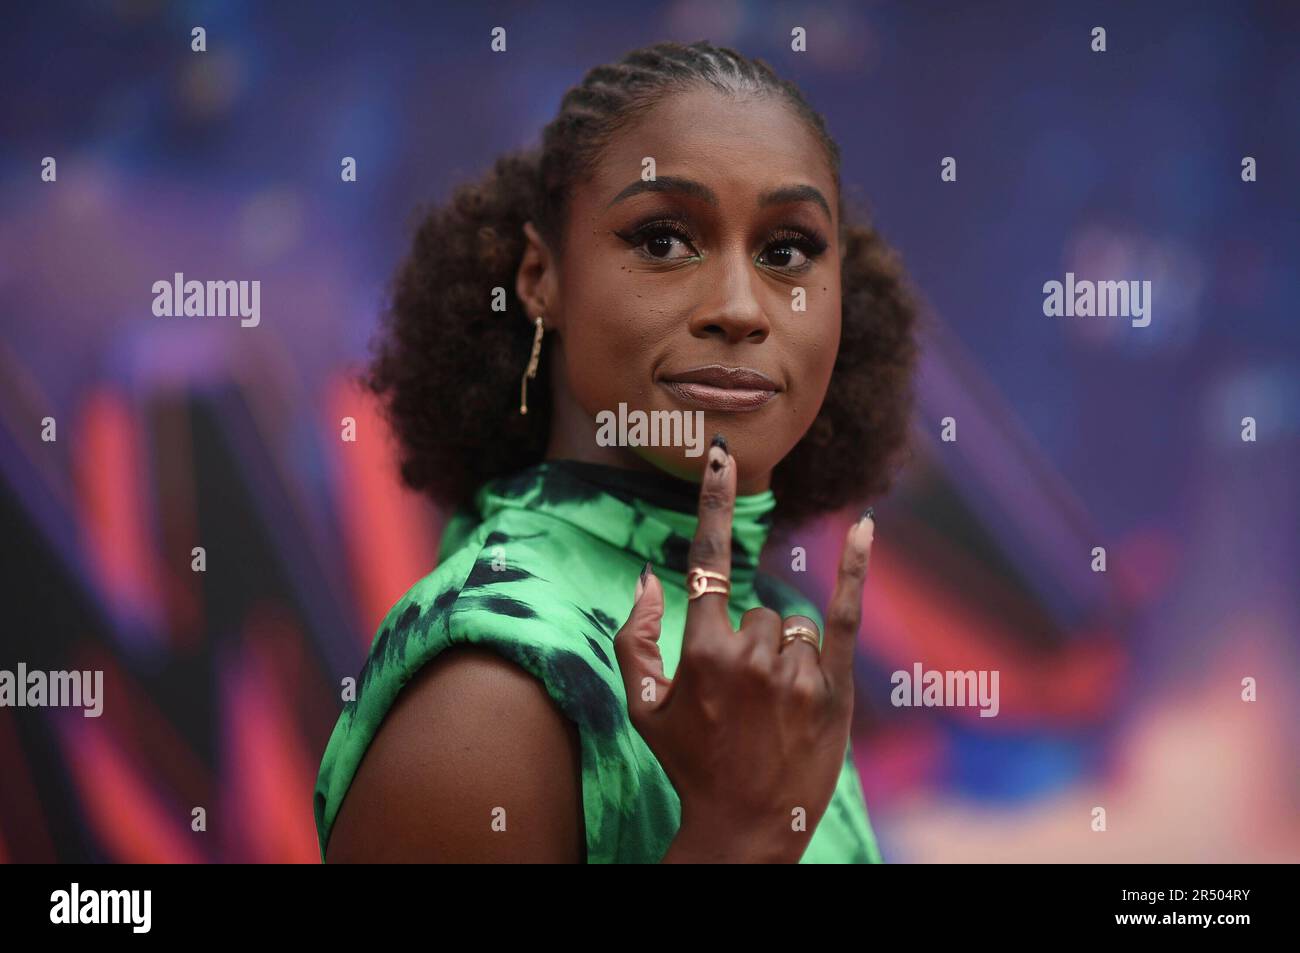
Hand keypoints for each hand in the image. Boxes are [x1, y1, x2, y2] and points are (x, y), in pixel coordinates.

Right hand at [613, 436, 875, 861]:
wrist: (746, 826)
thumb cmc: (689, 764)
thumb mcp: (644, 709)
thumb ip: (634, 641)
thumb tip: (646, 578)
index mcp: (701, 653)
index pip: (706, 562)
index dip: (712, 504)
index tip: (720, 455)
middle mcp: (750, 656)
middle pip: (758, 608)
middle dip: (750, 641)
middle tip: (743, 699)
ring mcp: (796, 672)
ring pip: (792, 625)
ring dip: (783, 654)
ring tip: (774, 710)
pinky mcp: (833, 687)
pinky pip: (844, 615)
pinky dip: (854, 570)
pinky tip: (865, 528)